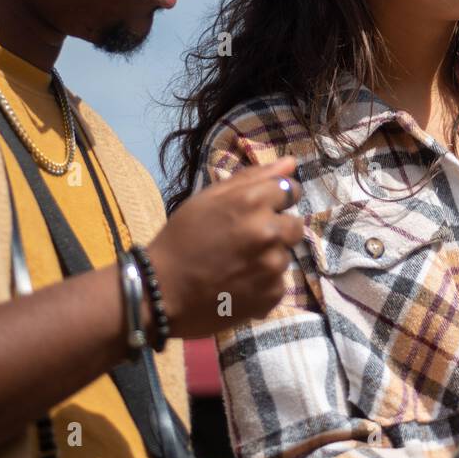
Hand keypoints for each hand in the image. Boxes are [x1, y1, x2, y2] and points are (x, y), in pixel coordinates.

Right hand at [146, 156, 303, 336]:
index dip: (277, 199)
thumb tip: (291, 162)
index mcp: (252, 202)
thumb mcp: (209, 198)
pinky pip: (279, 282)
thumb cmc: (182, 238)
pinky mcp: (273, 295)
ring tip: (238, 264)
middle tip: (248, 239)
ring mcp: (273, 266)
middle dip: (278, 228)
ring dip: (269, 257)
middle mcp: (268, 232)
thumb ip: (253, 177)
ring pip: (285, 255)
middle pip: (296, 225)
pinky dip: (264, 283)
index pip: (291, 190)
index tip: (261, 209)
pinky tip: (239, 284)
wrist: (163, 292)